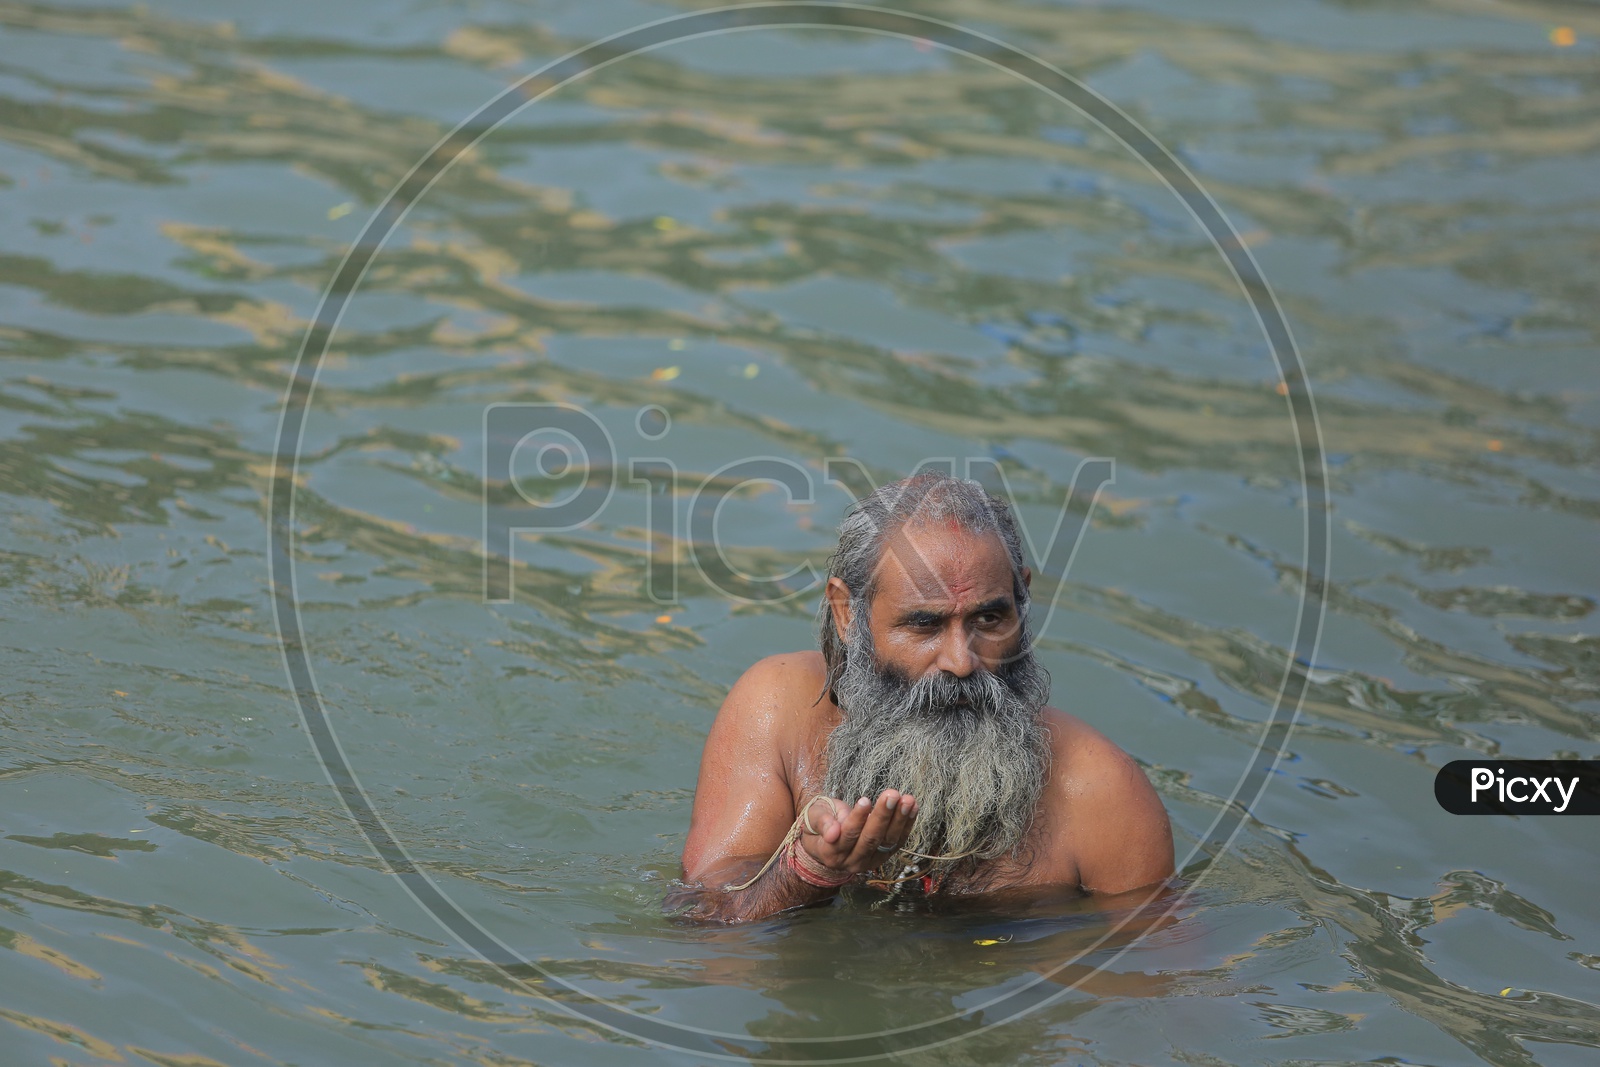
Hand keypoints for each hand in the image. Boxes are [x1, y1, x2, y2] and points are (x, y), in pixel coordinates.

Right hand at [799, 789, 917, 877]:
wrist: (826, 845)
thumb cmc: (818, 825)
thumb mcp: (812, 818)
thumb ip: (821, 822)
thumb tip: (833, 832)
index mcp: (831, 853)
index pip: (847, 836)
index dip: (857, 819)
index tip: (865, 800)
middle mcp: (851, 862)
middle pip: (870, 840)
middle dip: (882, 816)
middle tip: (892, 795)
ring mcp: (869, 862)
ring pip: (887, 842)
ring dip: (899, 820)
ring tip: (907, 800)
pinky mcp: (883, 857)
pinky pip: (897, 842)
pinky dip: (907, 824)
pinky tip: (913, 807)